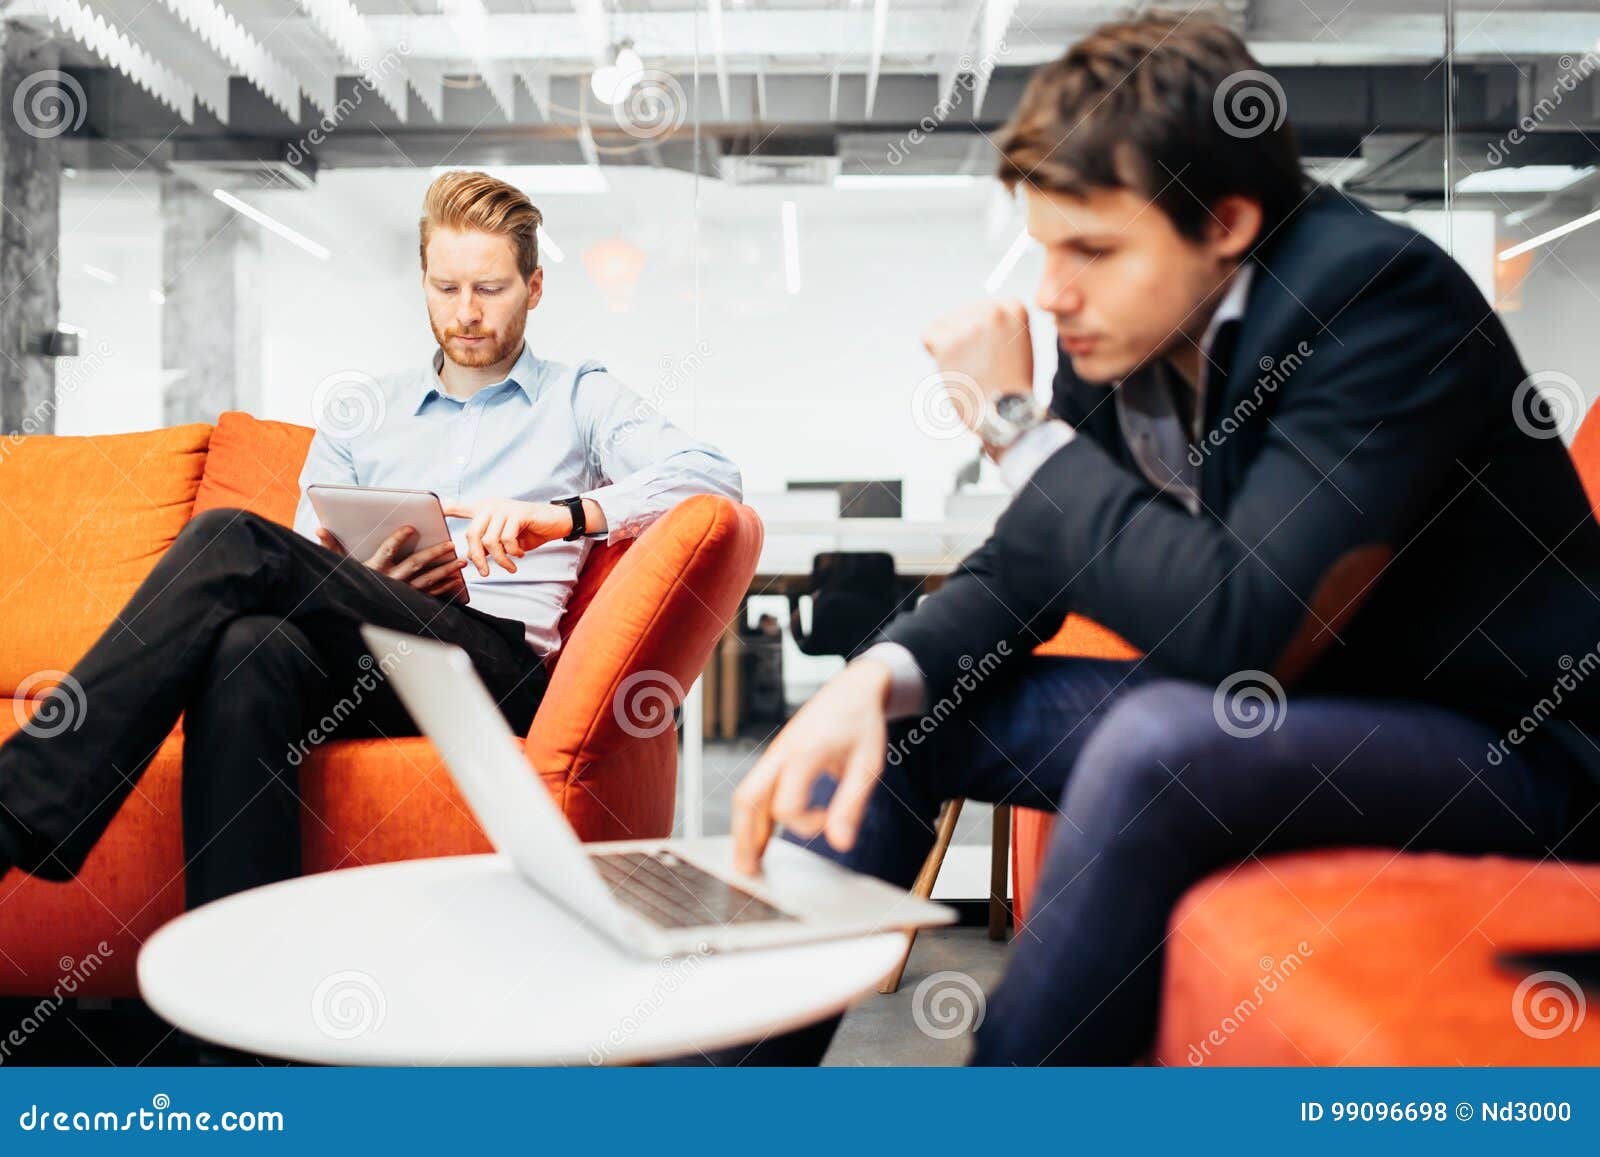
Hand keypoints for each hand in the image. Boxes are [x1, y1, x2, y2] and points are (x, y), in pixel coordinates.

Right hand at [317, 525, 468, 602]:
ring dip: (446, 570)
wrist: (355, 616)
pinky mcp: (410, 604)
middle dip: (434, 553)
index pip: (387, 550)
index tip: (411, 527)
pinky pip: (430, 596)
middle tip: (451, 544)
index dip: (398, 538)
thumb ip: (332, 547)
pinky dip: (444, 588)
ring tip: (461, 562)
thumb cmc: (349, 586)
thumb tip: (319, 528)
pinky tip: (456, 581)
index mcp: (374, 569)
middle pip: (415, 563)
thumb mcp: (340, 567)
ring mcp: (402, 593)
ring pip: (427, 580)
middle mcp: (390, 581)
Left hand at [442, 498, 569, 575]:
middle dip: (478, 558)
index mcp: (485, 510)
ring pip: (490, 541)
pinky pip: (507, 539)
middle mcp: (491, 506)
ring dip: (500, 560)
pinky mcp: (517, 513)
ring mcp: (503, 508)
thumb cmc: (530, 531)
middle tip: (485, 573)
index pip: (460, 508)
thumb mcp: (505, 539)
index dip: (445, 509)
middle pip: (472, 534)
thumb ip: (489, 544)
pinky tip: (520, 555)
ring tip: (511, 567)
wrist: (556, 522)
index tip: (433, 508)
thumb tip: (474, 557)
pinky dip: (513, 552)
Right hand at [731, 659, 891, 874]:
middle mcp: (781, 752)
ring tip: (747, 863)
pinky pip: (756, 789)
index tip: (829, 821)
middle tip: (747, 872)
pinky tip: (758, 839)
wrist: (853, 689)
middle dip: (744, 837)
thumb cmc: (862, 724)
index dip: (805, 824)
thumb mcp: (868, 765)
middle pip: (747, 798)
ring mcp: (774, 754)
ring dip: (744, 829)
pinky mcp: (775, 758)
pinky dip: (753, 816)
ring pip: (746, 795)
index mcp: (804, 752)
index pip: (786, 804)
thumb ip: (852, 805)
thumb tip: (840, 844)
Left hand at [920, 299, 1034, 434]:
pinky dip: (933, 350)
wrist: (1006, 415)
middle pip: (962, 314)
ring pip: (945, 325)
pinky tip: (949, 365)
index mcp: (1014, 308)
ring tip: (968, 369)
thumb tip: (962, 315)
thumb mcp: (1016, 344)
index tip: (994, 354)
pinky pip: (929, 335)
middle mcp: (994, 312)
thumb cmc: (1009, 387)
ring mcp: (970, 327)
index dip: (983, 332)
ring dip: (951, 347)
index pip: (984, 307)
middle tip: (980, 366)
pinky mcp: (949, 343)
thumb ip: (996, 326)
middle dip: (966, 339)